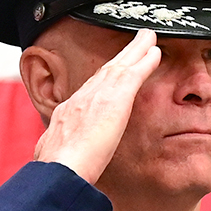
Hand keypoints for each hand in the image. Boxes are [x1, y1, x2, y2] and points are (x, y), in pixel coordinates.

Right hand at [33, 28, 161, 182]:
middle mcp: (80, 99)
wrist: (60, 168)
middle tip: (135, 41)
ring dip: (134, 50)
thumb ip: (64, 156)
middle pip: (104, 72)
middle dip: (119, 56)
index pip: (89, 91)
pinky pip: (133, 74)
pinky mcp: (115, 98)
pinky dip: (144, 62)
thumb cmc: (58, 172)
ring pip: (119, 66)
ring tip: (148, 38)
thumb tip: (65, 165)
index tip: (112, 70)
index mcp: (67, 115)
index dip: (102, 79)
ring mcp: (96, 96)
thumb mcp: (55, 159)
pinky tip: (156, 53)